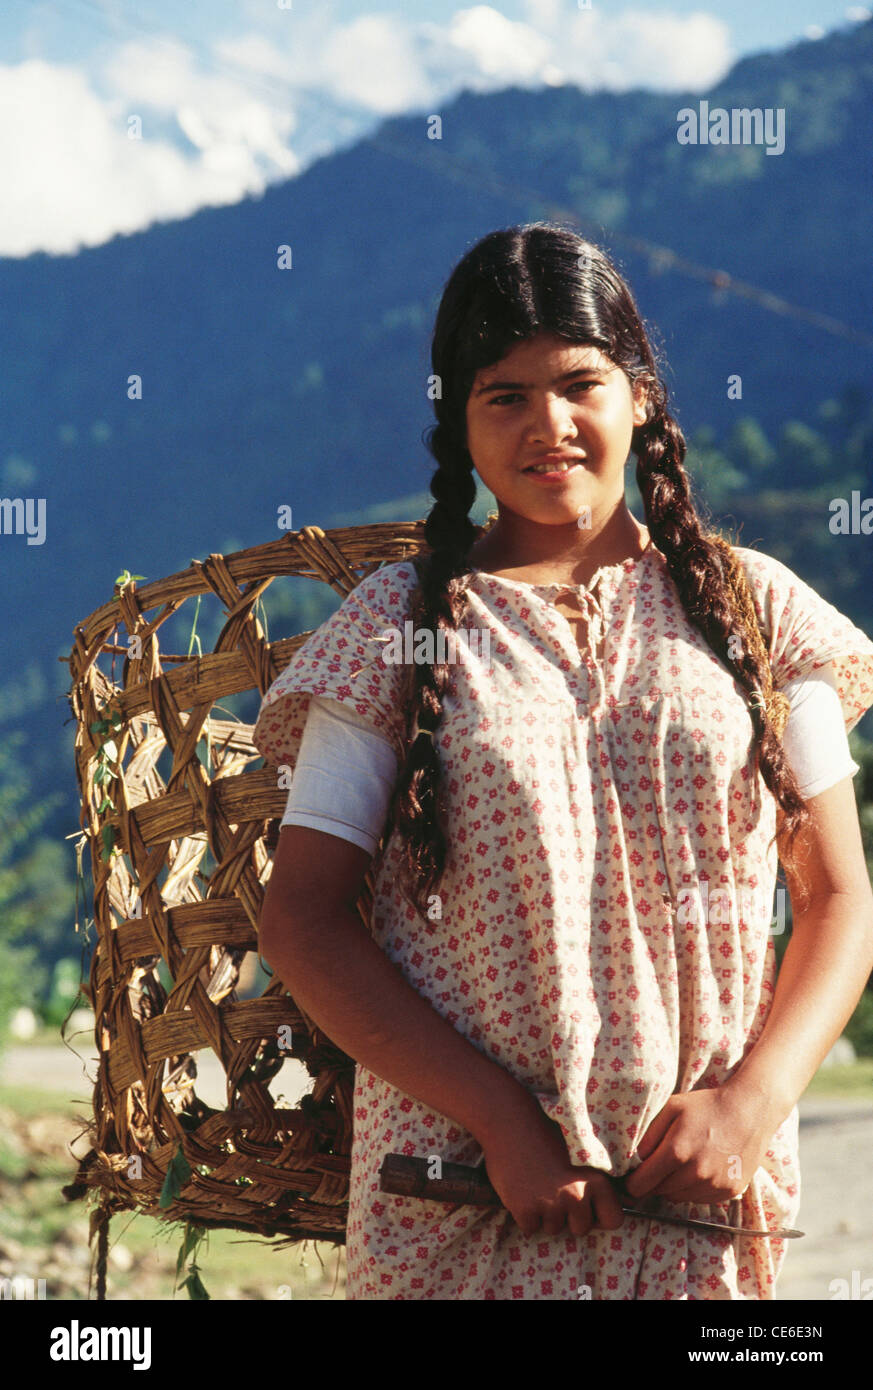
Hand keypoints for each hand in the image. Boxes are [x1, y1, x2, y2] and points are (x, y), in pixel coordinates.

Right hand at [478, 1093, 623, 1238]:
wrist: (510, 1123)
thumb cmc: (546, 1136)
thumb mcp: (580, 1155)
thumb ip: (596, 1182)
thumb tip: (615, 1209)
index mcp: (597, 1180)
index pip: (614, 1220)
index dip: (599, 1216)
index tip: (586, 1206)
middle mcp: (577, 1195)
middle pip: (580, 1229)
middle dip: (567, 1217)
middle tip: (552, 1188)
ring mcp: (551, 1204)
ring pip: (553, 1229)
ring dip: (544, 1214)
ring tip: (536, 1184)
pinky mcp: (525, 1210)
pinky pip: (530, 1228)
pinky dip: (525, 1215)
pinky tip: (522, 1189)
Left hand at [623, 1083, 777, 1204]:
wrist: (750, 1111)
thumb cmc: (706, 1106)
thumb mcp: (671, 1108)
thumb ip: (647, 1136)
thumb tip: (632, 1161)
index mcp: (676, 1152)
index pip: (640, 1185)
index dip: (631, 1182)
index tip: (630, 1176)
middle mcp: (695, 1173)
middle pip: (658, 1192)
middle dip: (653, 1181)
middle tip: (660, 1163)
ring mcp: (713, 1185)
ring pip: (677, 1197)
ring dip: (673, 1185)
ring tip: (683, 1161)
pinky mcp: (728, 1192)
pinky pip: (699, 1199)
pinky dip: (693, 1188)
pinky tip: (700, 1167)